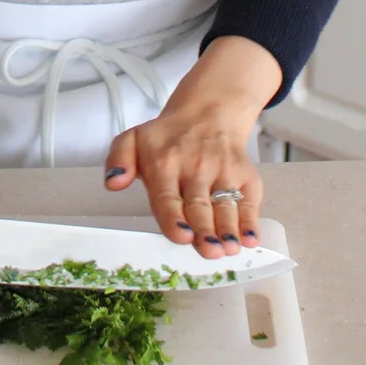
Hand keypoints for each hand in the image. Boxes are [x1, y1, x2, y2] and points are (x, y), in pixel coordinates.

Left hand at [104, 110, 261, 259]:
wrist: (207, 113)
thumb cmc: (167, 138)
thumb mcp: (133, 139)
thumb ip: (118, 160)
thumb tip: (113, 183)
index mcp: (164, 163)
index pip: (167, 196)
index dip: (174, 217)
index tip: (182, 236)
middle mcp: (196, 167)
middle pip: (199, 205)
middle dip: (205, 230)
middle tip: (209, 251)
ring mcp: (223, 171)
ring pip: (225, 205)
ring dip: (228, 229)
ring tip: (229, 248)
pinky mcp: (245, 174)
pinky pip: (250, 200)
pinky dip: (251, 221)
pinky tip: (251, 239)